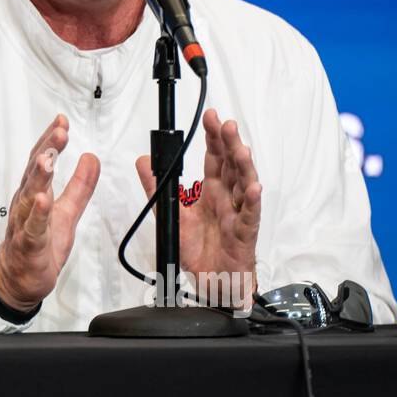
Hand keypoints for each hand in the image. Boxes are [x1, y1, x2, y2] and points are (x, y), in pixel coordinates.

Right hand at [0, 115, 100, 311]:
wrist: (18, 281)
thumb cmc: (39, 245)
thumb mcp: (67, 212)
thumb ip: (80, 186)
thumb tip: (91, 158)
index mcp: (34, 193)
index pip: (41, 160)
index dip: (51, 139)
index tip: (62, 121)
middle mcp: (25, 204)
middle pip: (34, 171)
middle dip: (46, 149)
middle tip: (59, 131)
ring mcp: (23, 223)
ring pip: (30, 195)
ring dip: (40, 176)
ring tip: (50, 158)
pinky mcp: (28, 245)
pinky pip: (32, 228)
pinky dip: (37, 213)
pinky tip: (43, 200)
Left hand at [135, 108, 260, 308]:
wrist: (209, 280)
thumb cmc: (197, 248)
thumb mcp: (170, 213)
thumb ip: (156, 186)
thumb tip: (142, 161)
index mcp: (210, 190)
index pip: (213, 157)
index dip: (213, 137)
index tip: (211, 116)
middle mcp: (226, 197)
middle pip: (231, 165)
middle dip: (229, 144)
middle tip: (227, 125)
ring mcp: (237, 213)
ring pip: (244, 185)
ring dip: (244, 167)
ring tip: (241, 150)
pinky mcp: (243, 233)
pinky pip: (249, 215)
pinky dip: (252, 201)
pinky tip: (253, 188)